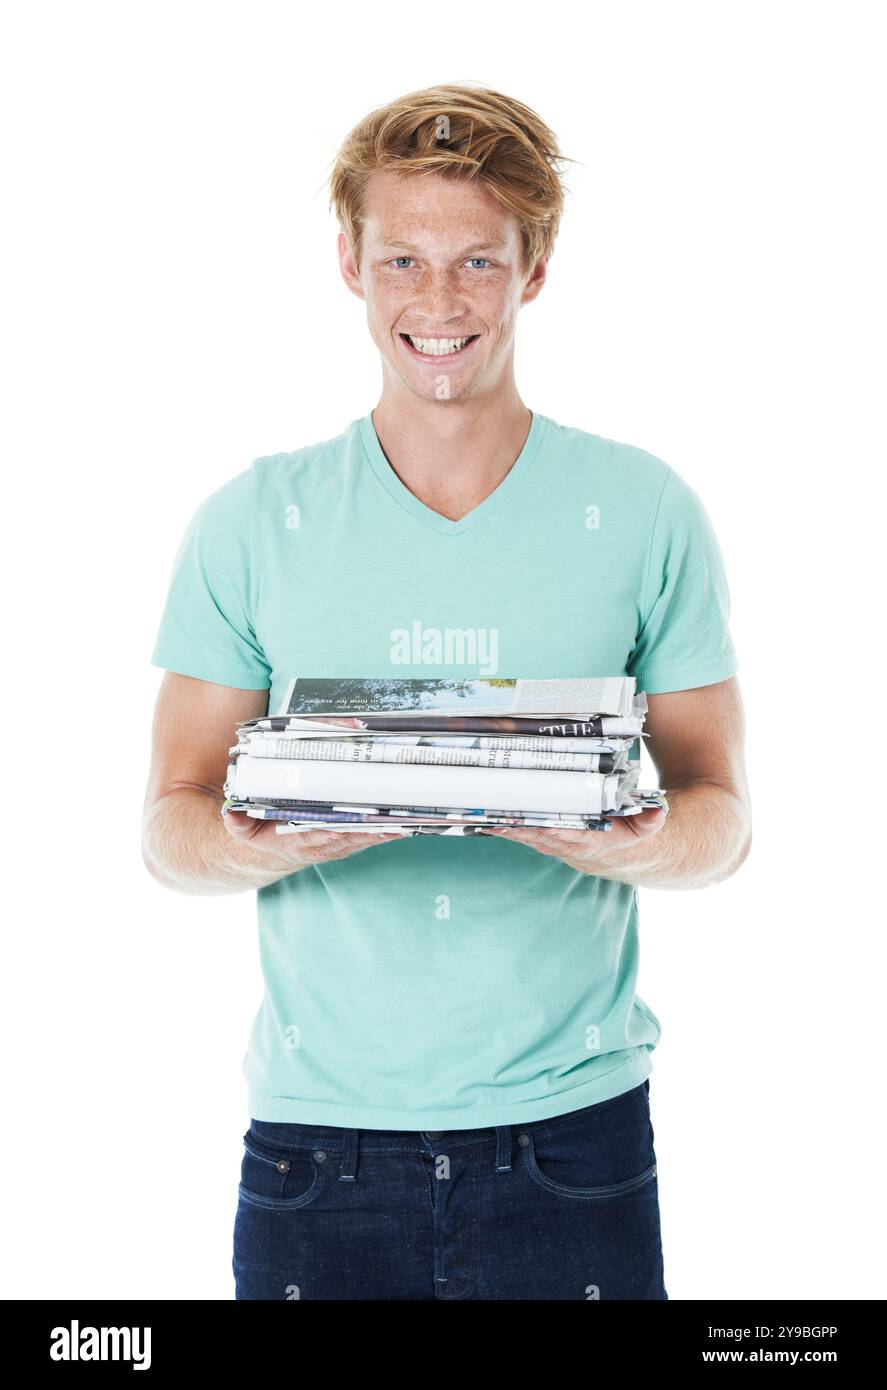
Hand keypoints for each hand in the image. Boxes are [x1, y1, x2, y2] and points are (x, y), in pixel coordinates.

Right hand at [222, 808, 402, 863]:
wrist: (265, 850)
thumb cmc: (257, 830)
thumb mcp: (241, 827)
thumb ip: (237, 822)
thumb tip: (232, 815)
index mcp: (300, 841)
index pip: (328, 833)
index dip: (348, 825)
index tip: (368, 817)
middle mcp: (326, 845)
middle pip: (358, 831)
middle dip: (380, 820)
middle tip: (403, 804)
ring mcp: (342, 844)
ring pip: (372, 832)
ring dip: (393, 821)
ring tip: (416, 805)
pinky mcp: (353, 840)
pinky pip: (377, 832)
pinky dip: (395, 823)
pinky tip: (414, 812)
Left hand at [477, 806, 667, 872]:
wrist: (635, 859)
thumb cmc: (639, 835)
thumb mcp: (650, 827)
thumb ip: (652, 820)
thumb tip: (658, 812)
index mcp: (595, 843)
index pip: (568, 836)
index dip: (548, 829)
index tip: (529, 820)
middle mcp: (572, 849)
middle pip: (540, 835)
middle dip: (517, 824)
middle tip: (492, 810)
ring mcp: (560, 849)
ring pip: (529, 837)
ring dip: (506, 826)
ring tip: (481, 811)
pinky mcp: (552, 845)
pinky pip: (527, 837)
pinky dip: (508, 828)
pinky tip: (487, 819)